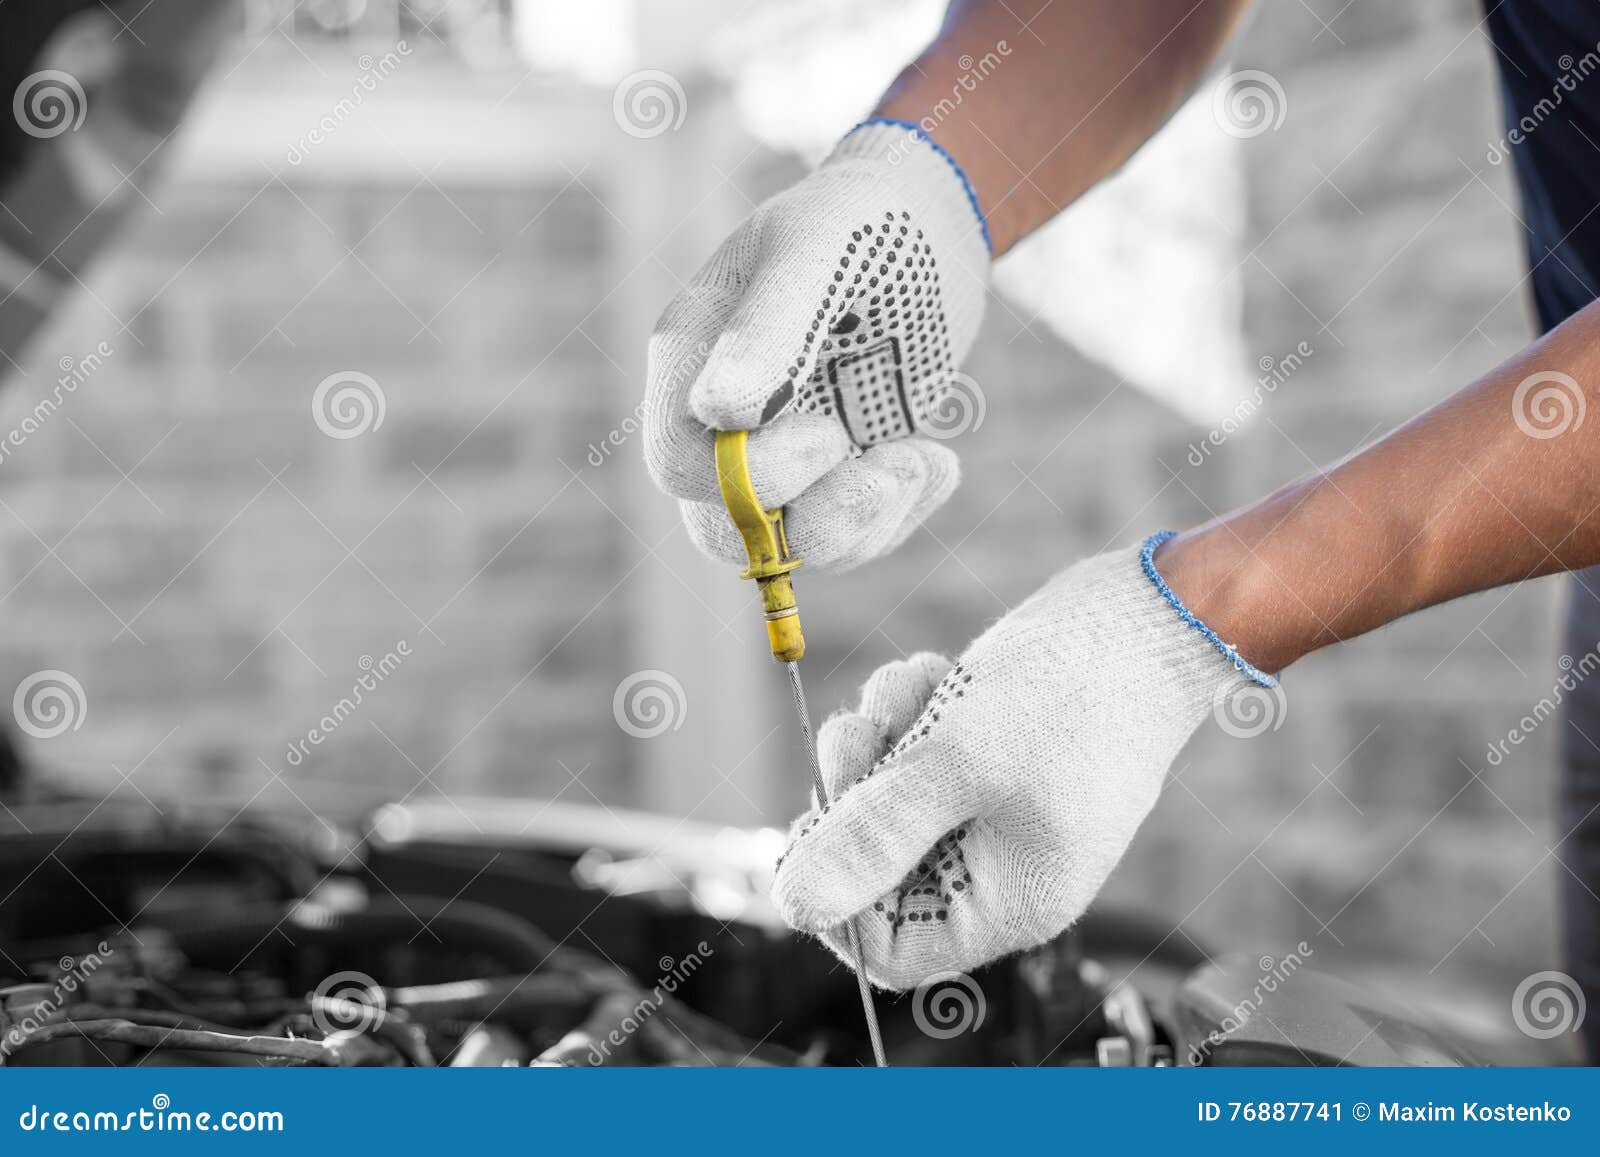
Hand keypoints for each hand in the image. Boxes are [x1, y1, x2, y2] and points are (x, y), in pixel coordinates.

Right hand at [643, 120, 990, 571]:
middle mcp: (721, 422)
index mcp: (691, 363)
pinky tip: (938, 456)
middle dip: (812, 522)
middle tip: (887, 468)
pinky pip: (853, 537)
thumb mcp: (816, 252)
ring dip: (867, 520)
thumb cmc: (859, 222)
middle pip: (723, 530)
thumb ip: (767, 325)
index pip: (680, 466)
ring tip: (920, 457)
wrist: (924, 230)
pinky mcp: (836, 476)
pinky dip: (902, 512)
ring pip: (794, 546)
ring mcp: (780, 455)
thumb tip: (717, 408)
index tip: (831, 434)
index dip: (751, 477)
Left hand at [770, 534, 1276, 988]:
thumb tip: (795, 901)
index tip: (814, 827)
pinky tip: (935, 674)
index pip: (893, 950)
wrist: (1147, 613)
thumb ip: (871, 835)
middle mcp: (1006, 870)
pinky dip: (913, 714)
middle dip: (858, 794)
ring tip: (910, 688)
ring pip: (896, 799)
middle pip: (885, 867)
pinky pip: (922, 757)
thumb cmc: (1071, 693)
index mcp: (1010, 902)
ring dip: (883, 739)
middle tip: (856, 734)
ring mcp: (1001, 813)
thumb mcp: (952, 765)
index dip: (840, 900)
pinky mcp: (995, 763)